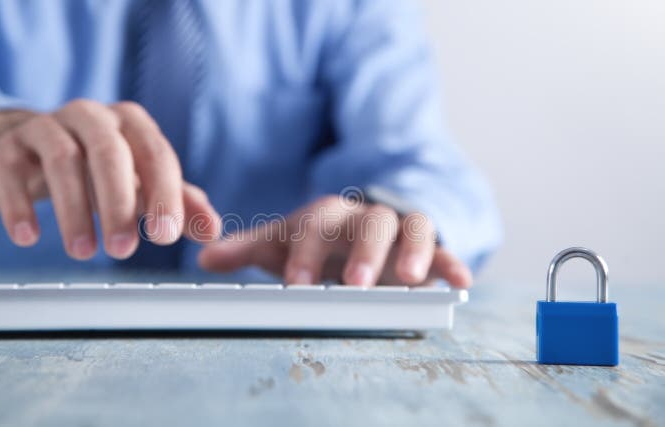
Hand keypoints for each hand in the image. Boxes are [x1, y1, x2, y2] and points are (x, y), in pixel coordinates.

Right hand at [0, 100, 221, 258]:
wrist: (35, 147)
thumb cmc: (101, 167)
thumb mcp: (143, 182)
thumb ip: (179, 204)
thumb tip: (213, 231)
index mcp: (132, 123)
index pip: (156, 155)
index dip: (163, 195)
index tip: (165, 237)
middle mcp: (92, 116)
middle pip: (109, 152)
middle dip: (118, 203)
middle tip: (123, 250)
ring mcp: (48, 126)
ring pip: (62, 159)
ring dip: (74, 209)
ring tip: (83, 252)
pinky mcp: (9, 145)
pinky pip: (9, 170)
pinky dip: (18, 204)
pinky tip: (27, 237)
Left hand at [198, 195, 471, 287]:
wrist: (359, 231)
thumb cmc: (318, 243)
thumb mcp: (284, 245)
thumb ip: (249, 250)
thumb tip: (204, 256)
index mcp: (326, 216)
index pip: (316, 226)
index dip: (306, 252)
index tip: (296, 284)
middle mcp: (364, 217)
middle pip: (367, 223)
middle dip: (362, 252)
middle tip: (354, 283)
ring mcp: (398, 230)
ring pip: (411, 226)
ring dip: (413, 250)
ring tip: (410, 279)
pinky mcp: (426, 246)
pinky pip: (444, 247)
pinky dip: (452, 261)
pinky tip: (460, 282)